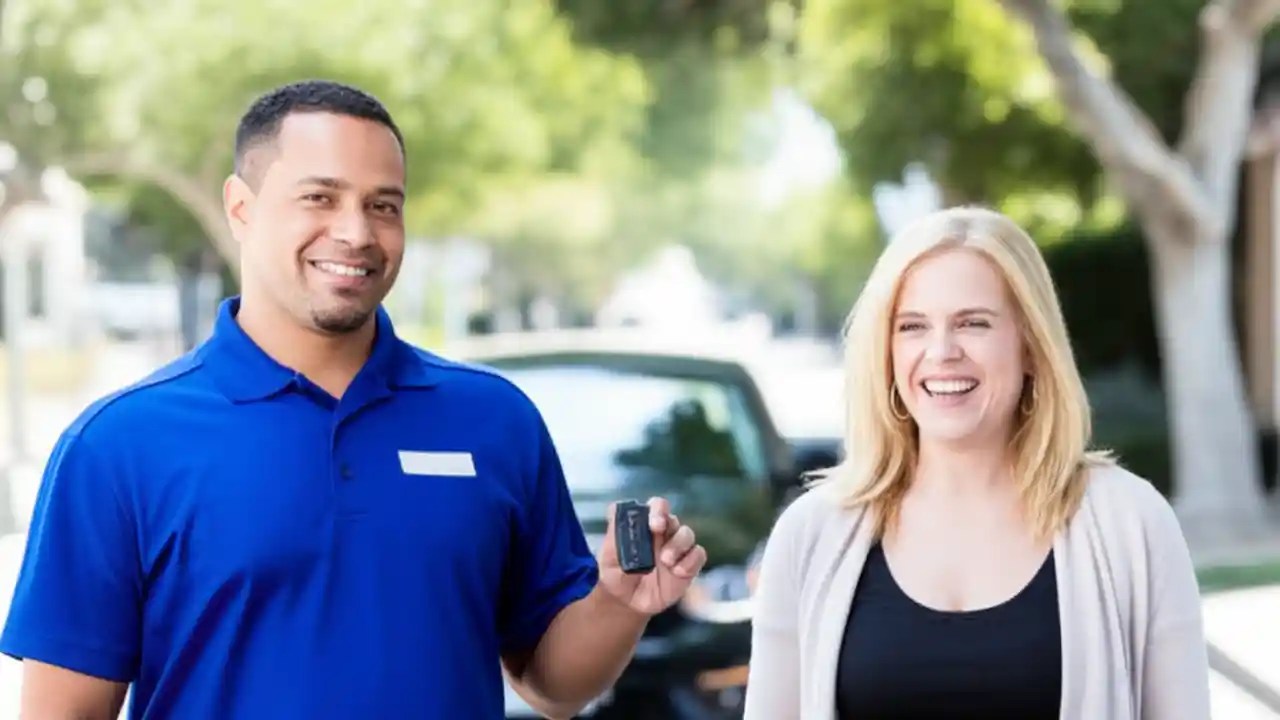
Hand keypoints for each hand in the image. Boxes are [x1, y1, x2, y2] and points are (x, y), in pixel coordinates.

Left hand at [597, 497, 706, 615]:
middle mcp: (664, 534)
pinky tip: (678, 572)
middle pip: (674, 519)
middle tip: (659, 533)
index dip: (658, 510)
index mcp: (646, 525)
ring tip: (666, 561)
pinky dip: (690, 561)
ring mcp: (678, 549)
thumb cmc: (616, 575)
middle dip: (668, 525)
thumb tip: (615, 509)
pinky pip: (698, 555)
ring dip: (678, 545)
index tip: (654, 523)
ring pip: (688, 535)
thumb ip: (614, 533)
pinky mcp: (688, 566)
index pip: (657, 507)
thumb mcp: (608, 556)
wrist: (627, 602)